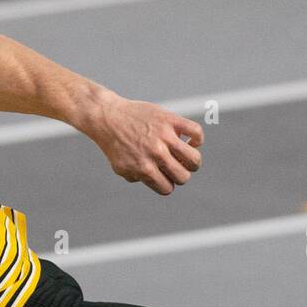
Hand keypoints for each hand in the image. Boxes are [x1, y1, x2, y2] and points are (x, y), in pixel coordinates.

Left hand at [86, 94, 203, 195]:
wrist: (109, 118)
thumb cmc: (115, 144)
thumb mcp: (122, 168)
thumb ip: (140, 178)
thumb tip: (159, 181)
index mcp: (144, 169)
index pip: (168, 188)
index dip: (166, 184)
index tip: (162, 176)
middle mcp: (156, 154)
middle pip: (183, 176)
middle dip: (180, 175)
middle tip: (173, 166)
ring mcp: (164, 136)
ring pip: (194, 158)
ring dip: (192, 161)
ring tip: (184, 156)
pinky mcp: (170, 120)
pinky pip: (196, 132)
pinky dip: (197, 139)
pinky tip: (189, 140)